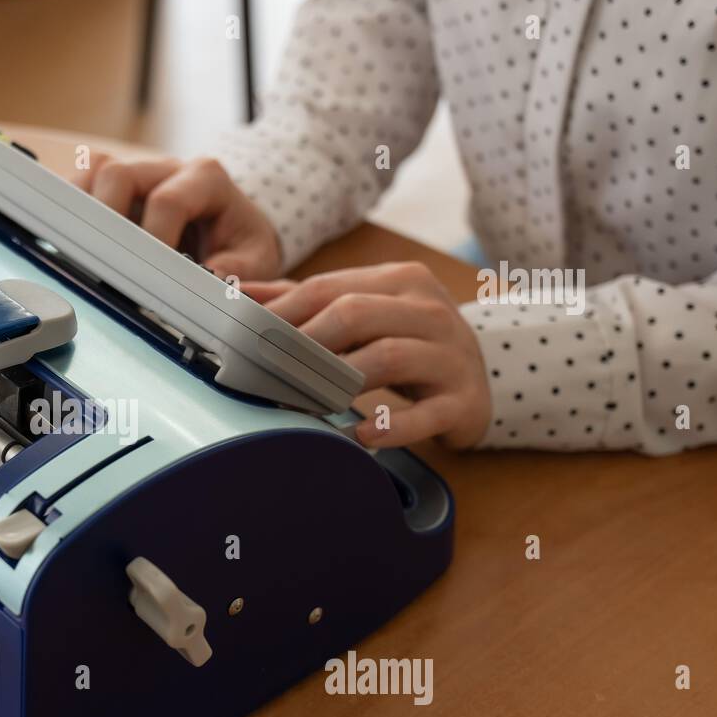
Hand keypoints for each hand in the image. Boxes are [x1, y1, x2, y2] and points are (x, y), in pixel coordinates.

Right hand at [71, 154, 281, 280]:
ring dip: (83, 212)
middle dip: (107, 221)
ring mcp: (138, 175)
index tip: (150, 277)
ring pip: (95, 173)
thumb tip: (209, 290)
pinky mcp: (116, 188)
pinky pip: (84, 184)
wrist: (236, 231)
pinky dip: (74, 211)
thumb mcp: (255, 261)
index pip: (168, 200)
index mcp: (206, 179)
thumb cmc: (242, 244)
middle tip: (108, 265)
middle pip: (119, 175)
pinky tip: (73, 241)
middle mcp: (167, 169)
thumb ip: (235, 273)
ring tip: (82, 252)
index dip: (153, 239)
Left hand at [242, 262, 490, 449]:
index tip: (244, 341)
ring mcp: (451, 355)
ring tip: (303, 404)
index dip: (281, 315)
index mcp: (400, 281)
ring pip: (388, 357)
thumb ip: (305, 302)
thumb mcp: (366, 312)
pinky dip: (391, 426)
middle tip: (266, 372)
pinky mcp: (463, 400)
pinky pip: (426, 413)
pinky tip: (361, 435)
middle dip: (303, 344)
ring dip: (337, 382)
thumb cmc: (408, 344)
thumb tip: (239, 293)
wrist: (477, 381)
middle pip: (355, 315)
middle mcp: (429, 310)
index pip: (327, 290)